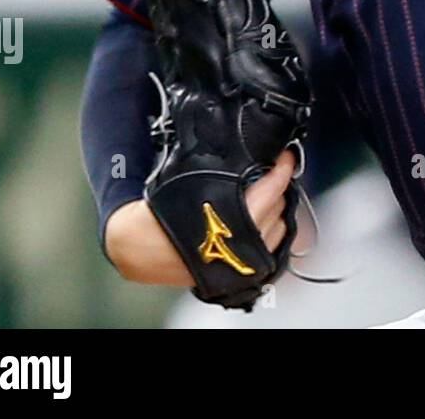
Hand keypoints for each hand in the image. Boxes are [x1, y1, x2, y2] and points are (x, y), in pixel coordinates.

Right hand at [105, 149, 296, 286]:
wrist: (139, 248)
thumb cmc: (161, 214)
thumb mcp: (192, 176)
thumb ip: (223, 166)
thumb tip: (245, 150)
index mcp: (235, 215)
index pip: (274, 187)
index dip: (284, 167)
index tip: (286, 157)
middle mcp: (243, 241)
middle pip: (279, 207)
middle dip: (280, 186)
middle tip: (274, 171)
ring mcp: (242, 260)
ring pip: (277, 230)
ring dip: (277, 210)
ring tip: (268, 194)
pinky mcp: (237, 273)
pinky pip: (267, 250)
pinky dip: (269, 232)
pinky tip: (260, 219)